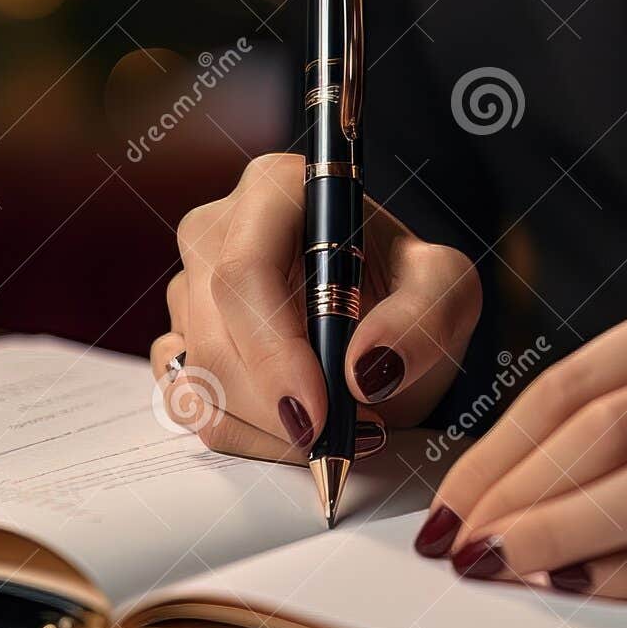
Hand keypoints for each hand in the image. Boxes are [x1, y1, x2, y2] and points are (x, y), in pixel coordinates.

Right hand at [150, 153, 481, 461]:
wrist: (386, 326)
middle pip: (216, 336)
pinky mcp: (179, 341)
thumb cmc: (411, 293)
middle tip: (348, 435)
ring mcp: (189, 289)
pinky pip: (187, 405)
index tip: (320, 413)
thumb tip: (365, 371)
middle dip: (279, 406)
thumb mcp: (447, 292)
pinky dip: (246, 436)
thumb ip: (422, 320)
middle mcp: (217, 232)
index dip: (274, 351)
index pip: (246, 272)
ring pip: (198, 380)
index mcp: (275, 191)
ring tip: (337, 427)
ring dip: (268, 429)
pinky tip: (297, 427)